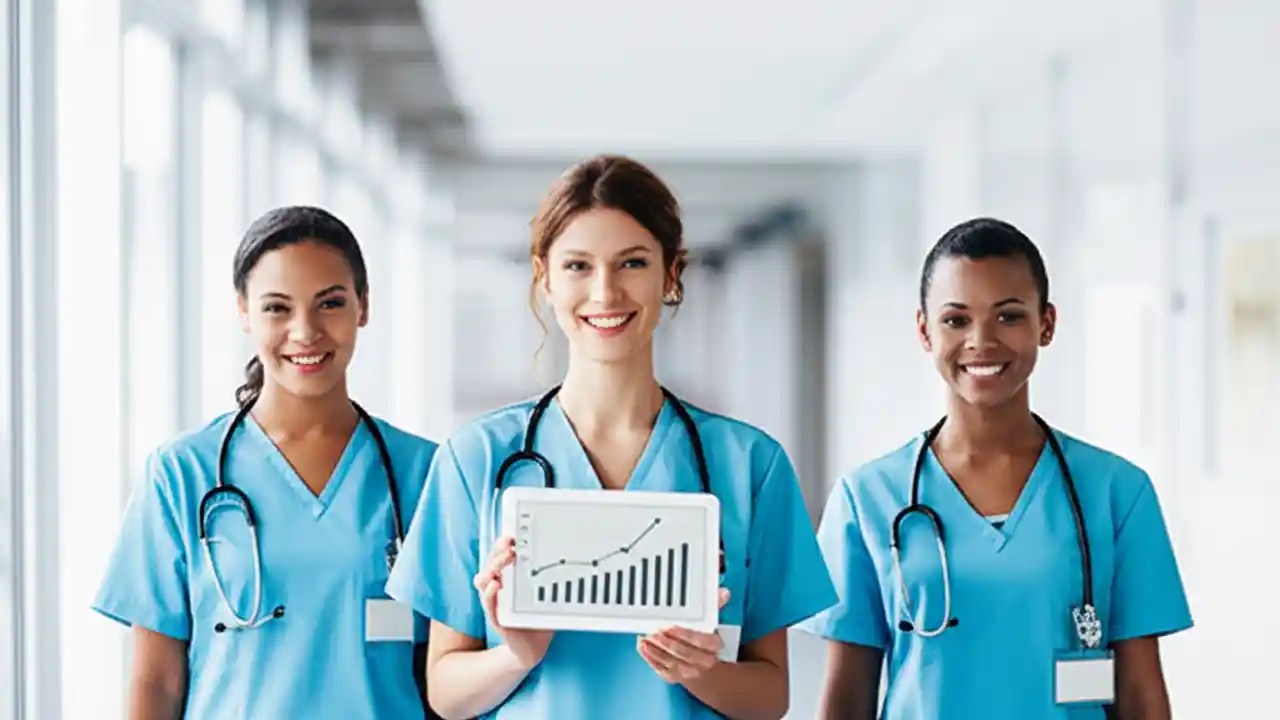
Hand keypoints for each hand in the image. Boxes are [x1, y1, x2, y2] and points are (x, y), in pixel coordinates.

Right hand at [474, 535, 553, 668]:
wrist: (532, 648)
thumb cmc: (538, 618)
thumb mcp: (547, 594)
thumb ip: (554, 579)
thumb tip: (573, 558)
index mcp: (508, 579)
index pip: (500, 556)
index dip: (502, 544)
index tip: (511, 534)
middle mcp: (498, 588)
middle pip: (490, 563)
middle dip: (498, 551)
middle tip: (510, 544)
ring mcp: (495, 602)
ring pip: (484, 580)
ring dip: (492, 567)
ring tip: (505, 559)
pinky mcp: (496, 617)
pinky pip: (488, 604)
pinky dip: (490, 594)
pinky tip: (496, 585)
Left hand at [637, 588, 730, 683]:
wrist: (702, 664)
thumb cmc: (703, 638)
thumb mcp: (710, 621)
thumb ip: (714, 605)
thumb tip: (723, 592)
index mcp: (714, 645)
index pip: (700, 641)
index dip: (684, 635)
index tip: (670, 627)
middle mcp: (703, 661)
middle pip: (684, 652)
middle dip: (667, 643)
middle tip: (654, 632)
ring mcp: (689, 671)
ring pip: (672, 662)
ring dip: (656, 651)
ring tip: (645, 638)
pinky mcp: (675, 677)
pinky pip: (662, 669)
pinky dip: (651, 659)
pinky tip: (643, 648)